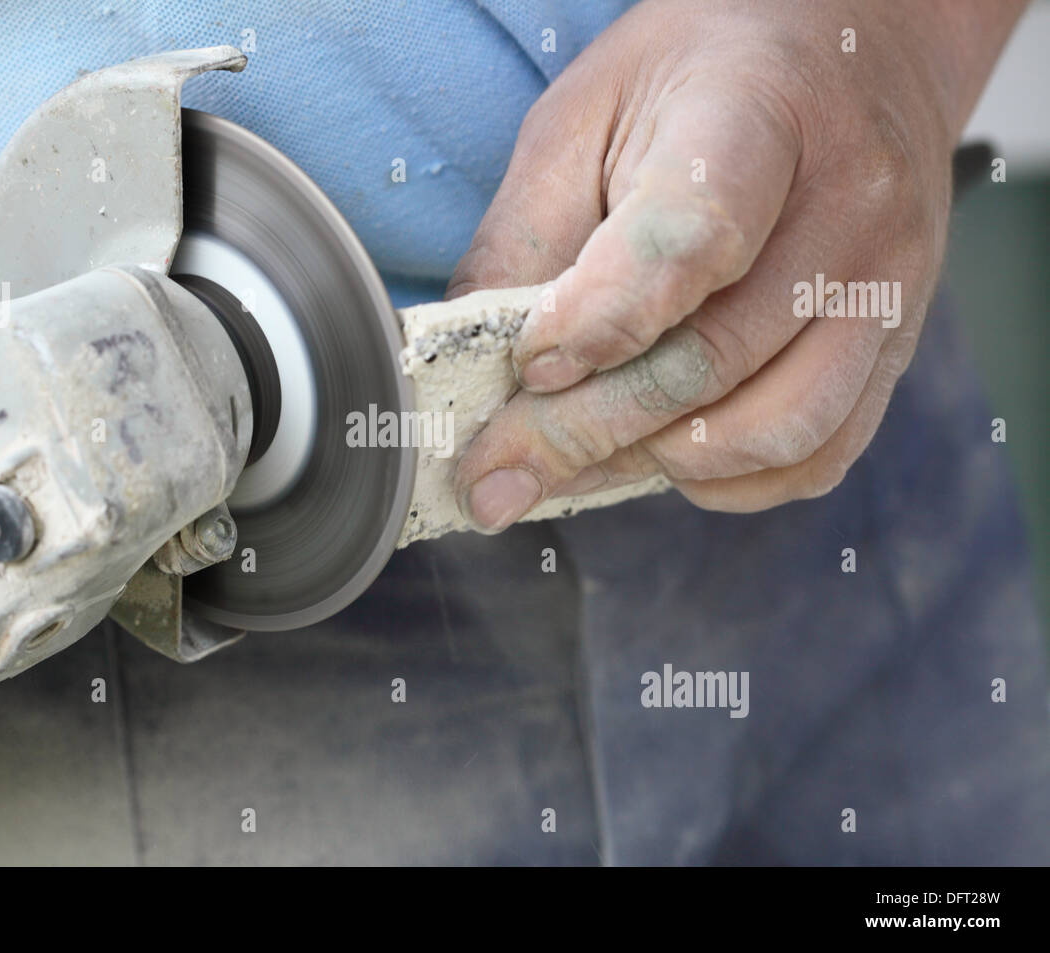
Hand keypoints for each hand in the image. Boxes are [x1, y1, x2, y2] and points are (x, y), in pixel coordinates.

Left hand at [450, 0, 1023, 529]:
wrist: (848, 55)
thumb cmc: (696, 81)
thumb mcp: (583, 118)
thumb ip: (525, 238)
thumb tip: (470, 368)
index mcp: (757, 114)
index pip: (688, 240)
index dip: (596, 322)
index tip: (527, 368)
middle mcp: (847, 205)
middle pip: (711, 360)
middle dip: (583, 433)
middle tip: (496, 476)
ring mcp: (885, 285)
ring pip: (774, 431)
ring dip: (652, 465)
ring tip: (574, 463)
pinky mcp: (896, 346)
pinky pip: (818, 456)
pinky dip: (727, 482)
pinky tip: (660, 457)